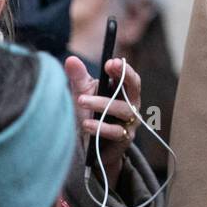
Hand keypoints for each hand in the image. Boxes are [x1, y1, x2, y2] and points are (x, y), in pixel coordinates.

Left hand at [63, 55, 141, 189]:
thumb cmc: (90, 115)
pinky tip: (86, 125)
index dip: (123, 68)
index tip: (110, 62)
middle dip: (124, 77)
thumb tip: (71, 59)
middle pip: (135, 88)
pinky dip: (101, 127)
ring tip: (81, 101)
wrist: (90, 147)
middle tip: (107, 69)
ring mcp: (130, 123)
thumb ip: (78, 77)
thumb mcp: (83, 94)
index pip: (129, 77)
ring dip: (102, 104)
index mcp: (124, 92)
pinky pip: (117, 131)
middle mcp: (132, 105)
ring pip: (123, 110)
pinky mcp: (124, 140)